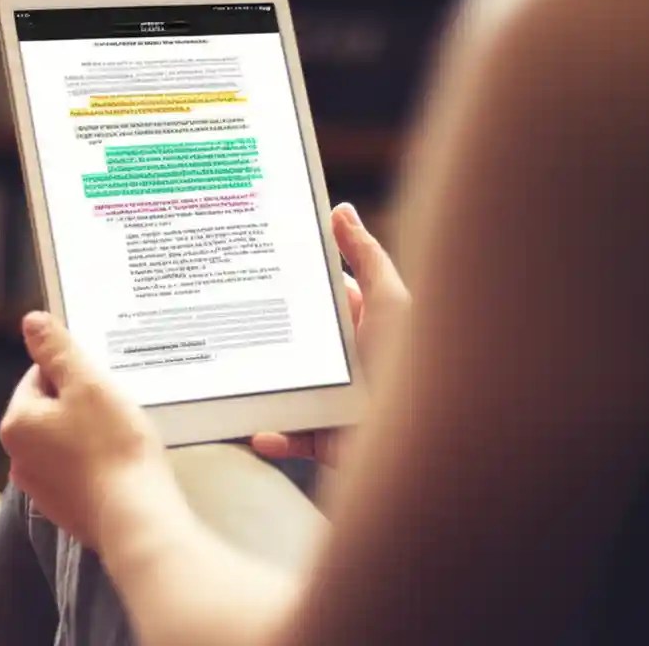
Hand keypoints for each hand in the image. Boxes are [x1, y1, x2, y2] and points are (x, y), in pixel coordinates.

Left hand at [0, 312, 182, 548]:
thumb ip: (56, 350)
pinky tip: (121, 464)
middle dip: (84, 403)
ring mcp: (41, 488)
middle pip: (52, 409)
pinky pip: (80, 471)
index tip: (103, 380)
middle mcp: (19, 458)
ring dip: (92, 433)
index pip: (40, 376)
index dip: (75, 372)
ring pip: (67, 441)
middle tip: (117, 407)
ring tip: (123, 437)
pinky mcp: (66, 508)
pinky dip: (98, 463)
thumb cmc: (113, 447)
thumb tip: (32, 322)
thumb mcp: (87, 384)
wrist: (136, 518)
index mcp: (16, 423)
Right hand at [251, 203, 408, 465]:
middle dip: (260, 332)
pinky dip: (271, 433)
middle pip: (292, 341)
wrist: (430, 439)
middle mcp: (344, 361)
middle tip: (218, 314)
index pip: (316, 297)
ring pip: (284, 388)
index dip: (286, 280)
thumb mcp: (389, 302)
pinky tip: (257, 430)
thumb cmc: (414, 365)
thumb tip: (342, 210)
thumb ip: (367, 256)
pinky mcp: (325, 438)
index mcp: (359, 324)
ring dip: (258, 385)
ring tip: (226, 375)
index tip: (247, 262)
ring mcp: (332, 400)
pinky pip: (290, 434)